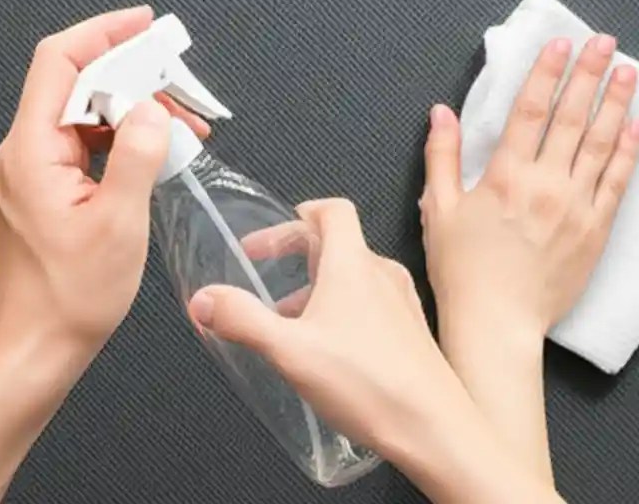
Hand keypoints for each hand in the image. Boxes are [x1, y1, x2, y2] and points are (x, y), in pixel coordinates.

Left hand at [0, 6, 210, 503]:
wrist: (35, 351)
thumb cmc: (67, 300)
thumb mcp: (118, 222)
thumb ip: (139, 155)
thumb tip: (154, 109)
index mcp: (31, 150)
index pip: (60, 61)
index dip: (103, 33)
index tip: (145, 25)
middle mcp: (24, 152)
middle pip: (77, 83)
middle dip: (133, 75)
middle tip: (183, 84)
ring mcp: (33, 172)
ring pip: (86, 115)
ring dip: (135, 110)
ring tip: (185, 125)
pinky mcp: (46, 191)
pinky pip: (85, 145)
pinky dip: (124, 139)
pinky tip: (159, 152)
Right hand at [188, 200, 558, 502]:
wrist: (433, 427)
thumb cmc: (371, 384)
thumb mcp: (289, 350)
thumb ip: (242, 320)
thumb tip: (205, 299)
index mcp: (352, 264)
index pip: (331, 211)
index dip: (296, 217)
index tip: (267, 241)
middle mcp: (381, 274)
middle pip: (338, 244)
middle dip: (298, 257)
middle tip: (268, 276)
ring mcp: (400, 303)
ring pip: (354, 277)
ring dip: (318, 289)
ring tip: (290, 321)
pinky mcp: (410, 332)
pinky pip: (371, 305)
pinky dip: (343, 312)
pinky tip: (326, 350)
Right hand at [421, 34, 638, 480]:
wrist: (497, 323)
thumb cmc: (461, 269)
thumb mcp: (437, 209)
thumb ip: (441, 156)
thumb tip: (442, 111)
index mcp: (505, 175)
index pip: (530, 110)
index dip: (547, 73)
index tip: (561, 44)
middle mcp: (546, 184)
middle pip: (573, 117)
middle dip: (590, 75)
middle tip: (605, 42)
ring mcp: (576, 207)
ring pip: (602, 144)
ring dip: (616, 104)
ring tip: (628, 72)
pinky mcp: (596, 231)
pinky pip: (617, 183)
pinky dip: (629, 152)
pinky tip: (636, 127)